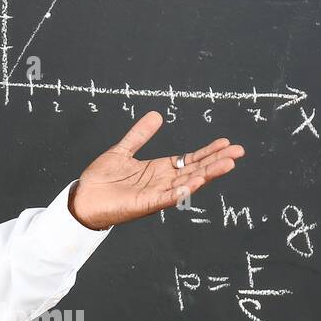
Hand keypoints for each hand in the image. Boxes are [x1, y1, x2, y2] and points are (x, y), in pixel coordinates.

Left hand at [68, 110, 244, 229]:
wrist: (82, 198)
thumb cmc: (102, 179)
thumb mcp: (122, 150)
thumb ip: (139, 135)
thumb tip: (157, 115)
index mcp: (159, 170)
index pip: (189, 159)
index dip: (207, 152)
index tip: (226, 143)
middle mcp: (161, 182)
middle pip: (195, 170)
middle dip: (216, 161)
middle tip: (238, 152)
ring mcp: (155, 194)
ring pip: (187, 183)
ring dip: (207, 175)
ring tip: (227, 164)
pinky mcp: (145, 204)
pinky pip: (167, 198)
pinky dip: (181, 192)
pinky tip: (195, 183)